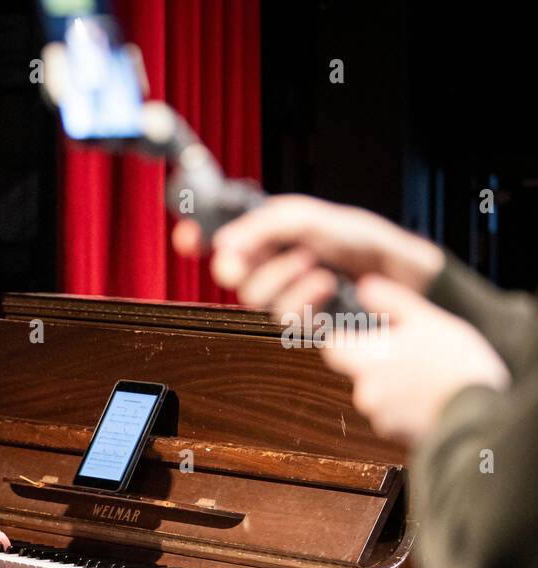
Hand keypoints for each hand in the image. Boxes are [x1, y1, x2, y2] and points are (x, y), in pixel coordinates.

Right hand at [171, 195, 444, 319]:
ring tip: (313, 264)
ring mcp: (288, 297)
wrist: (406, 276)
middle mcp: (274, 267)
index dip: (199, 237)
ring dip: (281, 278)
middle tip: (240, 260)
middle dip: (237, 264)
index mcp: (273, 236)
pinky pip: (282, 318)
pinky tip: (328, 285)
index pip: (224, 237)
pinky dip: (304, 298)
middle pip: (231, 272)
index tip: (186, 237)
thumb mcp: (316, 219)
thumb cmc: (366, 244)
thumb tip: (227, 240)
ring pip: (253, 298)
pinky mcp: (303, 323)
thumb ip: (271, 224)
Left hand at [320, 274, 509, 445]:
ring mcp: (379, 417)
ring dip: (395, 388)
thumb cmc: (457, 364)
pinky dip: (406, 410)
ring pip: (377, 396)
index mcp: (366, 359)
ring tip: (429, 379)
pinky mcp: (395, 436)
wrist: (481, 413)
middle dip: (379, 365)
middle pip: (359, 373)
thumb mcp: (428, 320)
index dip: (349, 340)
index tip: (371, 336)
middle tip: (414, 357)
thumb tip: (366, 286)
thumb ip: (392, 301)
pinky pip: (393, 418)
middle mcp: (365, 391)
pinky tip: (432, 400)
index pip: (334, 348)